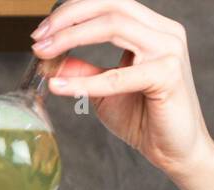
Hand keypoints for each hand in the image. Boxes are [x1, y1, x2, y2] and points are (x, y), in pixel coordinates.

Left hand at [33, 0, 213, 177]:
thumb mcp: (105, 91)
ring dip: (72, 38)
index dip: (72, 12)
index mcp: (152, 29)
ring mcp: (169, 50)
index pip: (108, 4)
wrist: (176, 151)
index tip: (41, 31)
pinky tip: (60, 87)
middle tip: (38, 38)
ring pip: (114, 27)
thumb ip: (84, 71)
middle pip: (111, 7)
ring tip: (45, 54)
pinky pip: (118, 75)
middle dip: (68, 19)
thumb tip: (51, 61)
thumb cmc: (146, 119)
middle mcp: (164, 32)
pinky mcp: (168, 75)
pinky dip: (86, 81)